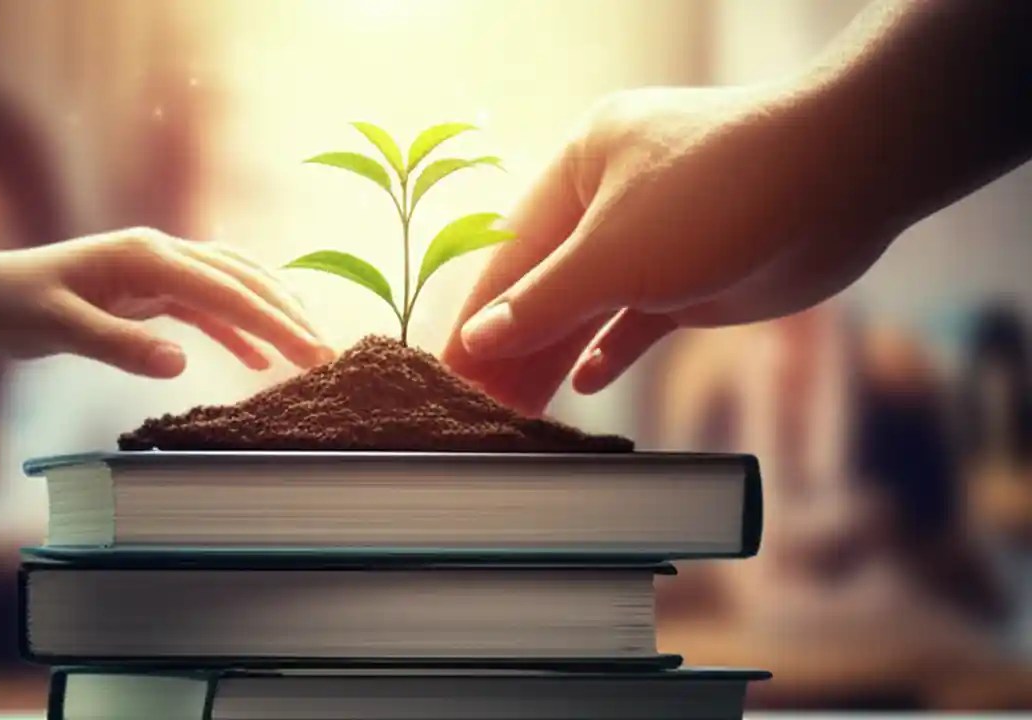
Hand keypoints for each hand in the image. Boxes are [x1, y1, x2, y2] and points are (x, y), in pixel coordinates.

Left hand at [0, 228, 334, 376]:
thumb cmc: (9, 307)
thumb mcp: (57, 328)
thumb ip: (118, 344)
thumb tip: (181, 363)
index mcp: (145, 256)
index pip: (226, 290)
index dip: (274, 322)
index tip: (313, 353)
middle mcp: (159, 251)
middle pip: (242, 280)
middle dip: (288, 316)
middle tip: (329, 355)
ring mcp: (156, 267)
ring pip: (232, 285)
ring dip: (272, 314)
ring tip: (309, 348)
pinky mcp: (148, 288)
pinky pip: (207, 305)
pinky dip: (237, 328)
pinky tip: (258, 360)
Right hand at [443, 85, 899, 414]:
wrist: (843, 180)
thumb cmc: (717, 195)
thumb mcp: (612, 254)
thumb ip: (542, 304)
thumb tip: (479, 341)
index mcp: (578, 168)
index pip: (509, 254)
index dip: (478, 317)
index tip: (447, 372)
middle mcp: (612, 198)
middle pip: (548, 284)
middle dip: (515, 347)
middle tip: (479, 411)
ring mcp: (657, 238)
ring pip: (590, 307)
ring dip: (555, 358)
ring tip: (517, 414)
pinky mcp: (696, 275)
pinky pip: (638, 319)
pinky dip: (612, 350)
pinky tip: (587, 384)